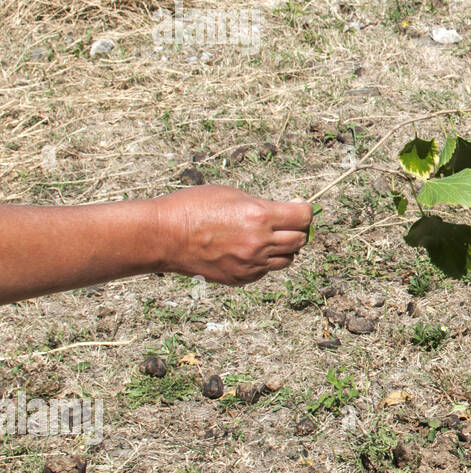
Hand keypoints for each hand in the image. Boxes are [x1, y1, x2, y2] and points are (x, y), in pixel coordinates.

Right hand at [155, 185, 312, 285]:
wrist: (163, 235)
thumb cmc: (193, 207)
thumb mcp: (232, 195)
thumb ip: (262, 205)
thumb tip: (284, 211)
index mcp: (259, 216)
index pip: (303, 217)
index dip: (304, 211)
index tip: (299, 208)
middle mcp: (259, 242)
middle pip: (300, 239)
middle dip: (297, 229)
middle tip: (286, 223)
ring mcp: (250, 263)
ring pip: (287, 259)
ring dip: (284, 248)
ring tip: (267, 238)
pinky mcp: (240, 278)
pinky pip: (266, 271)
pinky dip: (264, 261)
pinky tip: (248, 250)